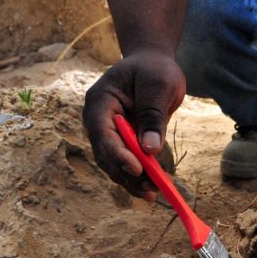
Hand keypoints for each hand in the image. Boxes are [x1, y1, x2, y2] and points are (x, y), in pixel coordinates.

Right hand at [83, 51, 185, 199]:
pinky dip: (139, 176)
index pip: (103, 134)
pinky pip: (127, 163)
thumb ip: (152, 116)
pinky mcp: (123, 142)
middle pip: (106, 155)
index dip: (118, 154)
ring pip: (115, 164)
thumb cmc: (154, 69)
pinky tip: (154, 188)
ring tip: (153, 194)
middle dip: (127, 174)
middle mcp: (99, 121)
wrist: (153, 63)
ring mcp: (109, 133)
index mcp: (100, 102)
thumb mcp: (158, 86)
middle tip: (150, 190)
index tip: (137, 169)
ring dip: (133, 181)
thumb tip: (150, 149)